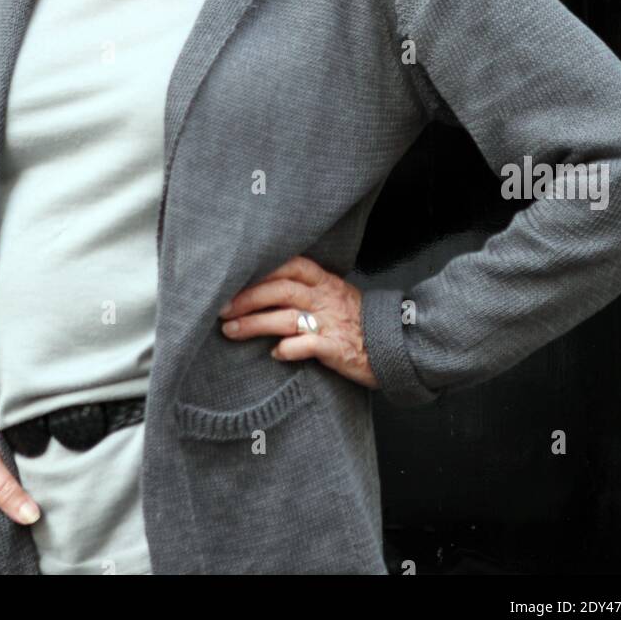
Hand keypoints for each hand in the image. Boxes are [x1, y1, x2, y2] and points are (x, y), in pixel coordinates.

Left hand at [218, 254, 380, 391]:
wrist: (398, 345)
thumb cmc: (361, 323)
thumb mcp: (336, 297)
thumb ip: (308, 291)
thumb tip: (269, 292)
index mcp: (326, 282)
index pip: (291, 265)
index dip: (261, 271)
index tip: (234, 279)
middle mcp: (326, 298)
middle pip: (280, 290)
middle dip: (247, 298)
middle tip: (222, 309)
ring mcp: (331, 322)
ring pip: (286, 316)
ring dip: (255, 323)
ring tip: (231, 332)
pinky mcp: (337, 348)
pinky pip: (308, 345)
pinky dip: (288, 349)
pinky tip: (274, 354)